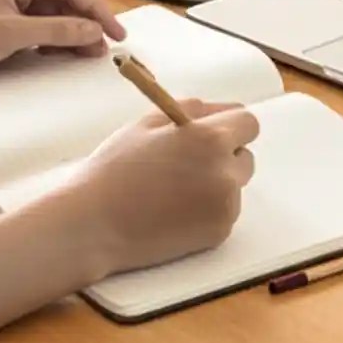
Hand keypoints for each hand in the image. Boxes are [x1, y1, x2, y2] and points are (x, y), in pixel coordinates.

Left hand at [0, 0, 126, 82]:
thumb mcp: (12, 34)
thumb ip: (57, 30)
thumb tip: (94, 31)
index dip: (95, 9)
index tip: (114, 32)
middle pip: (64, 1)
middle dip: (86, 24)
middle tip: (106, 47)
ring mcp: (11, 4)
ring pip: (55, 16)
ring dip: (74, 34)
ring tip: (91, 54)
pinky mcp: (6, 24)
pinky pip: (41, 29)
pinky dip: (57, 41)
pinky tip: (69, 54)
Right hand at [61, 99, 258, 274]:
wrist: (93, 225)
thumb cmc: (115, 169)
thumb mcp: (147, 124)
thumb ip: (190, 110)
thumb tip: (218, 110)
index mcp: (210, 138)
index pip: (249, 123)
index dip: (231, 126)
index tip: (213, 133)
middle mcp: (225, 171)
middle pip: (245, 156)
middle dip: (225, 156)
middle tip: (187, 164)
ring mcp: (226, 205)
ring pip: (235, 185)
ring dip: (217, 183)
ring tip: (174, 190)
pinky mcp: (220, 232)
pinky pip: (224, 211)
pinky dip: (208, 210)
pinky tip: (173, 212)